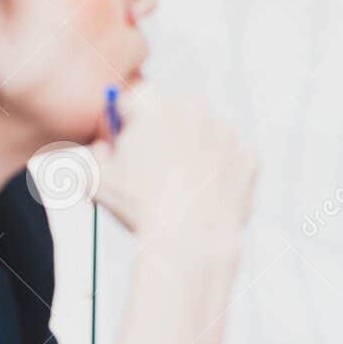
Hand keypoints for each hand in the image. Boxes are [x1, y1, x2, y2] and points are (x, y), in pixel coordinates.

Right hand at [88, 84, 257, 245]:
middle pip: (171, 115)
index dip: (125, 126)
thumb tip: (103, 149)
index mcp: (153, 103)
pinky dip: (219, 174)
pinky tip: (204, 195)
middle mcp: (193, 108)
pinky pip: (230, 160)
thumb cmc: (140, 209)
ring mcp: (226, 132)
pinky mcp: (248, 157)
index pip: (132, 102)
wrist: (189, 241)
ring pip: (203, 135)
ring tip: (179, 188)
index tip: (126, 145)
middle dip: (162, 136)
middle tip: (153, 170)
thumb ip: (94, 154)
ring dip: (193, 152)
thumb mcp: (96, 178)